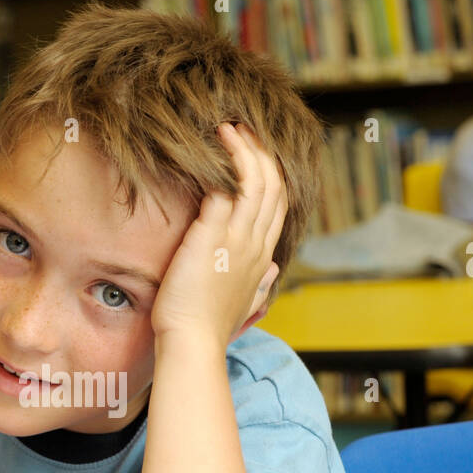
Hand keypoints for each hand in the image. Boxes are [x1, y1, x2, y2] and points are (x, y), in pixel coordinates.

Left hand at [149, 121, 287, 345]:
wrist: (193, 344)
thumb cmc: (208, 327)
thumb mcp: (242, 303)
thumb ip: (259, 283)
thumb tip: (273, 272)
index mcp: (263, 258)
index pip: (279, 205)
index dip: (271, 175)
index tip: (256, 156)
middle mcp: (256, 243)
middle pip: (273, 184)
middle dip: (261, 151)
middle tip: (242, 129)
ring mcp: (237, 238)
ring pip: (255, 179)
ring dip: (244, 148)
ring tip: (227, 128)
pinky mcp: (212, 235)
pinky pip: (226, 187)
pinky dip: (223, 162)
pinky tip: (210, 145)